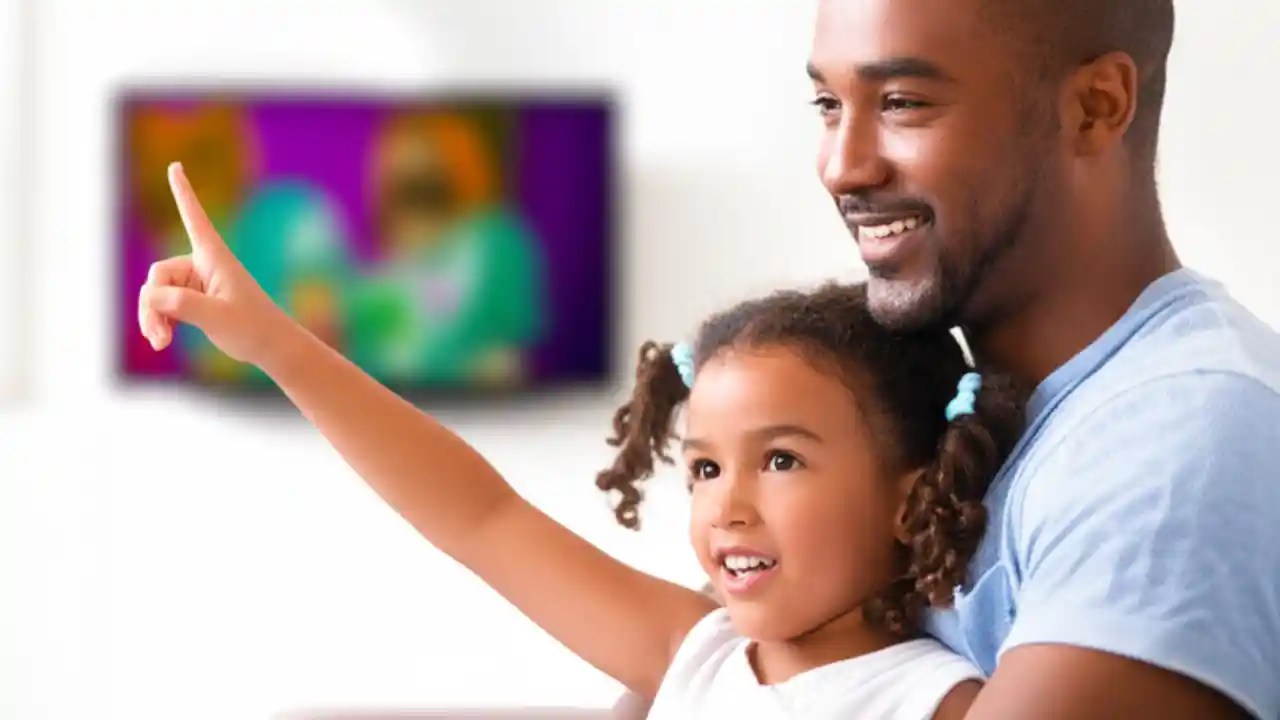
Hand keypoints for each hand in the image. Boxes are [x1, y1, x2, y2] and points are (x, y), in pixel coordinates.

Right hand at [137, 162, 295, 368]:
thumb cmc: (252, 328)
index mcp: (215, 257)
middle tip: (158, 337)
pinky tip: (162, 341)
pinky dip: (158, 322)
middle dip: (152, 305)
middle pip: (158, 276)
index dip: (183, 193)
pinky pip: (162, 305)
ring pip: (156, 293)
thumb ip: (183, 305)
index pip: (195, 218)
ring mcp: (195, 282)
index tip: (175, 166)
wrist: (270, 347)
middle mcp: (202, 264)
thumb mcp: (217, 317)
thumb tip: (151, 296)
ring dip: (153, 318)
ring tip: (161, 343)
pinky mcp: (192, 299)